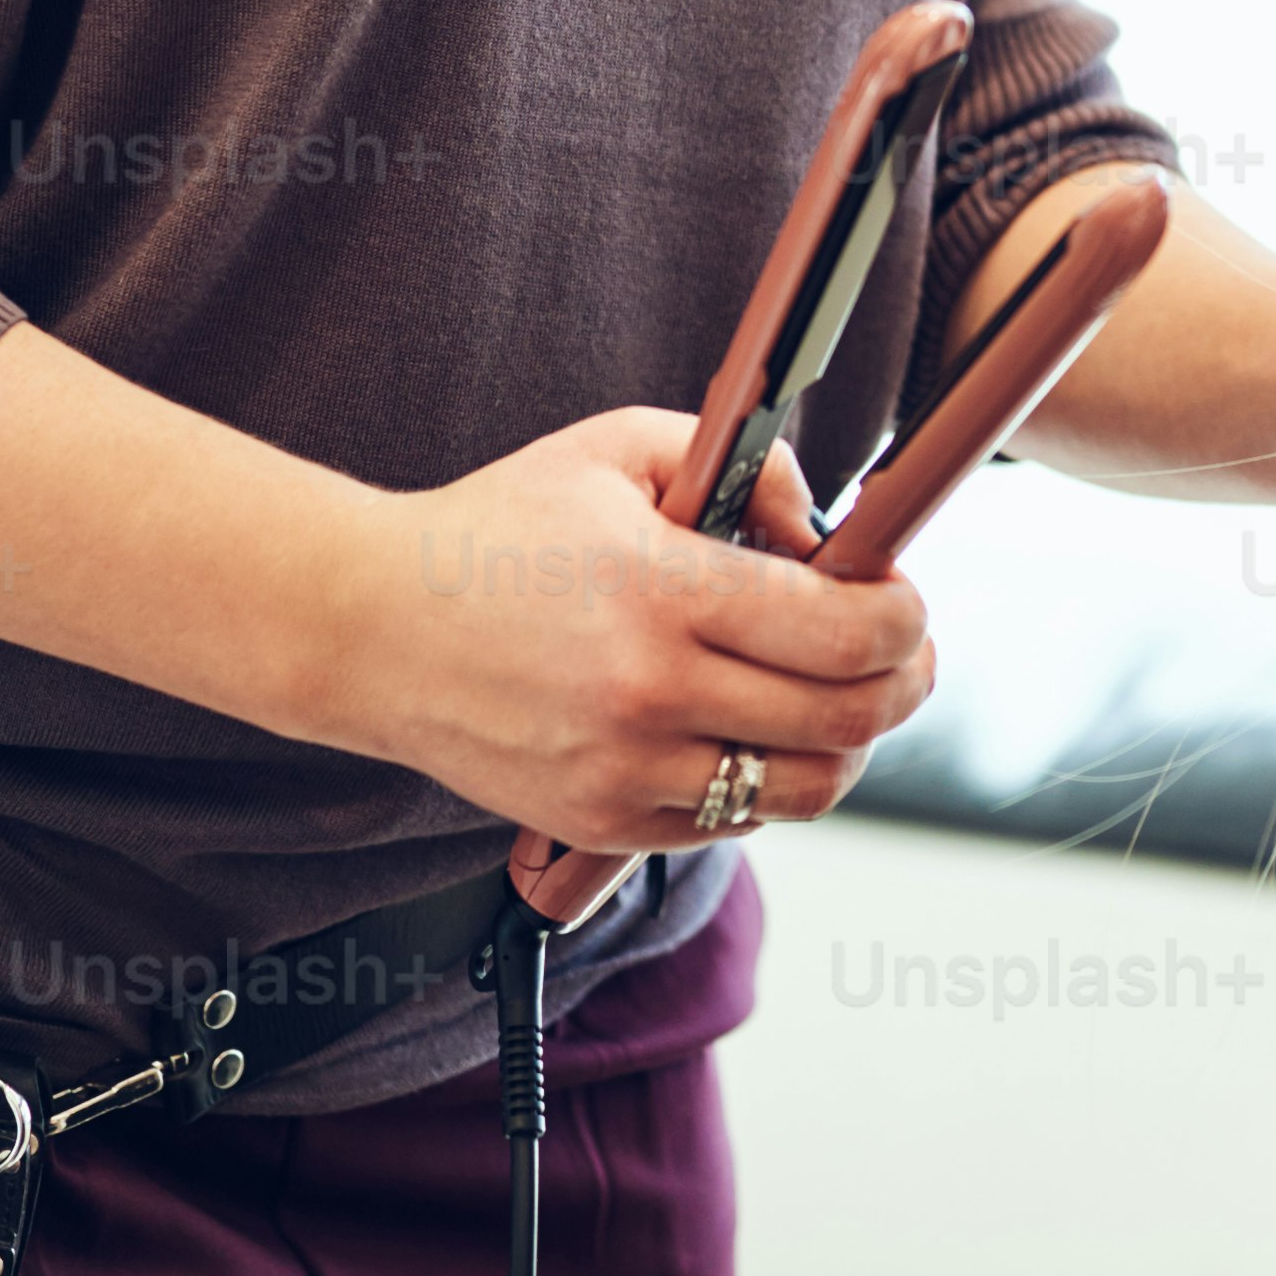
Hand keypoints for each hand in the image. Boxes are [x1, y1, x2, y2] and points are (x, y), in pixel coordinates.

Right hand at [309, 409, 931, 871]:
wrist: (369, 628)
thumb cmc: (494, 532)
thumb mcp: (620, 451)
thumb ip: (745, 467)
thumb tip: (823, 529)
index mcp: (665, 592)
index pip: (846, 633)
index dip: (905, 619)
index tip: (902, 599)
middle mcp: (652, 693)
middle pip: (847, 722)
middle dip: (903, 684)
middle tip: (904, 654)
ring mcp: (626, 772)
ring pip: (803, 790)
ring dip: (845, 745)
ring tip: (838, 699)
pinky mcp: (601, 824)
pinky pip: (731, 823)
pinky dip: (764, 782)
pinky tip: (750, 729)